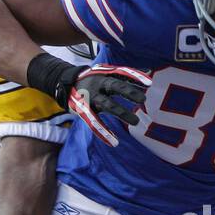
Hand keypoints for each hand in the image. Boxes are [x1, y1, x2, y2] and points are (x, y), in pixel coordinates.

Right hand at [36, 57, 150, 147]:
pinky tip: (114, 142)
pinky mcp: (85, 110)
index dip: (135, 76)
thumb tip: (148, 72)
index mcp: (105, 75)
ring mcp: (92, 98)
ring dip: (122, 113)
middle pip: (115, 86)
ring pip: (108, 105)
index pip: (122, 73)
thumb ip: (126, 74)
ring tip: (135, 122)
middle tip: (143, 99)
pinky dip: (104, 133)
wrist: (65, 84)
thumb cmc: (93, 79)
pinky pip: (95, 123)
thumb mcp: (107, 73)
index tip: (149, 82)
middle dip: (129, 92)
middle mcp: (98, 85)